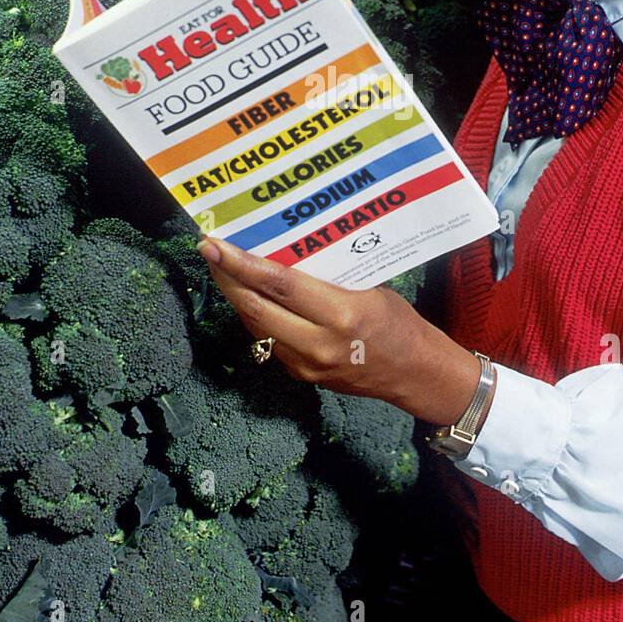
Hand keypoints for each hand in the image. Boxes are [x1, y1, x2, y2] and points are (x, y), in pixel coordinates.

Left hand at [196, 237, 482, 424]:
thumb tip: (284, 250)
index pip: (280, 285)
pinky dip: (256, 315)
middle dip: (226, 278)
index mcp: (342, 314)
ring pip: (256, 325)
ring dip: (236, 296)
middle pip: (256, 308)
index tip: (213, 245)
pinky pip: (269, 340)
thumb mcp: (368, 288)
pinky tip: (250, 296)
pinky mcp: (302, 376)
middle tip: (207, 250)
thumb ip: (326, 277)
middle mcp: (319, 343)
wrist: (415, 373)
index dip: (241, 264)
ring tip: (222, 267)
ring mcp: (307, 365)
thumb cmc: (398, 321)